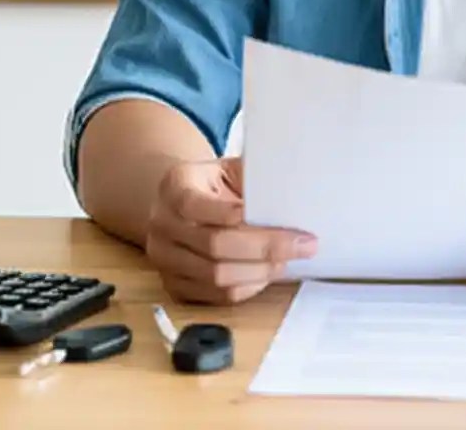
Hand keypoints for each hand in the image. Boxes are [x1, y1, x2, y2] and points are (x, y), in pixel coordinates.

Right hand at [146, 157, 316, 303]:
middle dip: (266, 247)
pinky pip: (216, 296)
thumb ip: (255, 179)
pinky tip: (268, 273)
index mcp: (174, 187)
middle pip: (214, 245)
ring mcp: (164, 258)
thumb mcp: (231, 169)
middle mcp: (162, 224)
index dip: (230, 214)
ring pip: (216, 276)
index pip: (195, 204)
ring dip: (261, 271)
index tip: (272, 217)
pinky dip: (248, 287)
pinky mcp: (174, 285)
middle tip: (303, 244)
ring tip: (289, 260)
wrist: (185, 203)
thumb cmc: (216, 185)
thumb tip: (294, 194)